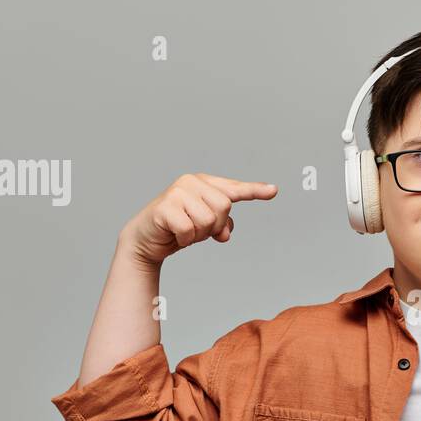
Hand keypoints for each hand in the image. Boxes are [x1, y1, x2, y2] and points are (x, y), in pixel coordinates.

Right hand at [121, 173, 277, 267]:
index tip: (274, 191)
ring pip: (208, 220)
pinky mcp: (165, 206)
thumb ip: (222, 224)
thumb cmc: (178, 229)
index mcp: (204, 183)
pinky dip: (185, 239)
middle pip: (224, 207)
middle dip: (214, 226)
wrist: (146, 239)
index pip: (234, 189)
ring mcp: (177, 192)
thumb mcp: (206, 226)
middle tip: (197, 230)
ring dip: (199, 234)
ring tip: (185, 231)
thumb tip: (226, 232)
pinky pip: (190, 230)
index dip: (254, 190)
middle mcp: (191, 182)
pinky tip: (174, 235)